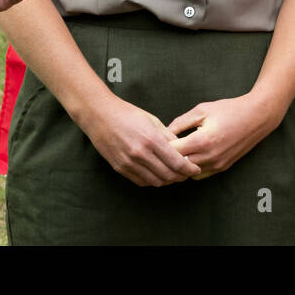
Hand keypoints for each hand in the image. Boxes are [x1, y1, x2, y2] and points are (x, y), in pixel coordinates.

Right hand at [82, 95, 200, 186]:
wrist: (99, 115)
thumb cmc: (126, 113)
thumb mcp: (151, 120)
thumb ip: (168, 135)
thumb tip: (183, 148)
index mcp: (151, 139)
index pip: (177, 162)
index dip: (189, 169)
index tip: (195, 168)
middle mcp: (140, 154)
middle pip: (168, 175)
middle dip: (181, 176)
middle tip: (186, 173)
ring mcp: (129, 163)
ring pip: (156, 182)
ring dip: (167, 180)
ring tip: (173, 174)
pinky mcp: (120, 168)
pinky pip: (141, 181)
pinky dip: (152, 181)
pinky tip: (157, 174)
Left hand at [167, 95, 280, 178]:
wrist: (256, 118)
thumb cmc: (228, 110)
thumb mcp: (202, 110)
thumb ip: (181, 122)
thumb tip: (164, 132)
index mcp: (202, 140)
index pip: (173, 151)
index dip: (161, 146)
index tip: (155, 139)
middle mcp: (210, 157)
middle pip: (178, 166)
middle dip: (167, 158)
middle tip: (159, 148)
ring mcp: (217, 165)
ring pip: (188, 174)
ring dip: (179, 165)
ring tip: (173, 153)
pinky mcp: (222, 168)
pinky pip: (199, 175)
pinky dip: (191, 168)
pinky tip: (187, 156)